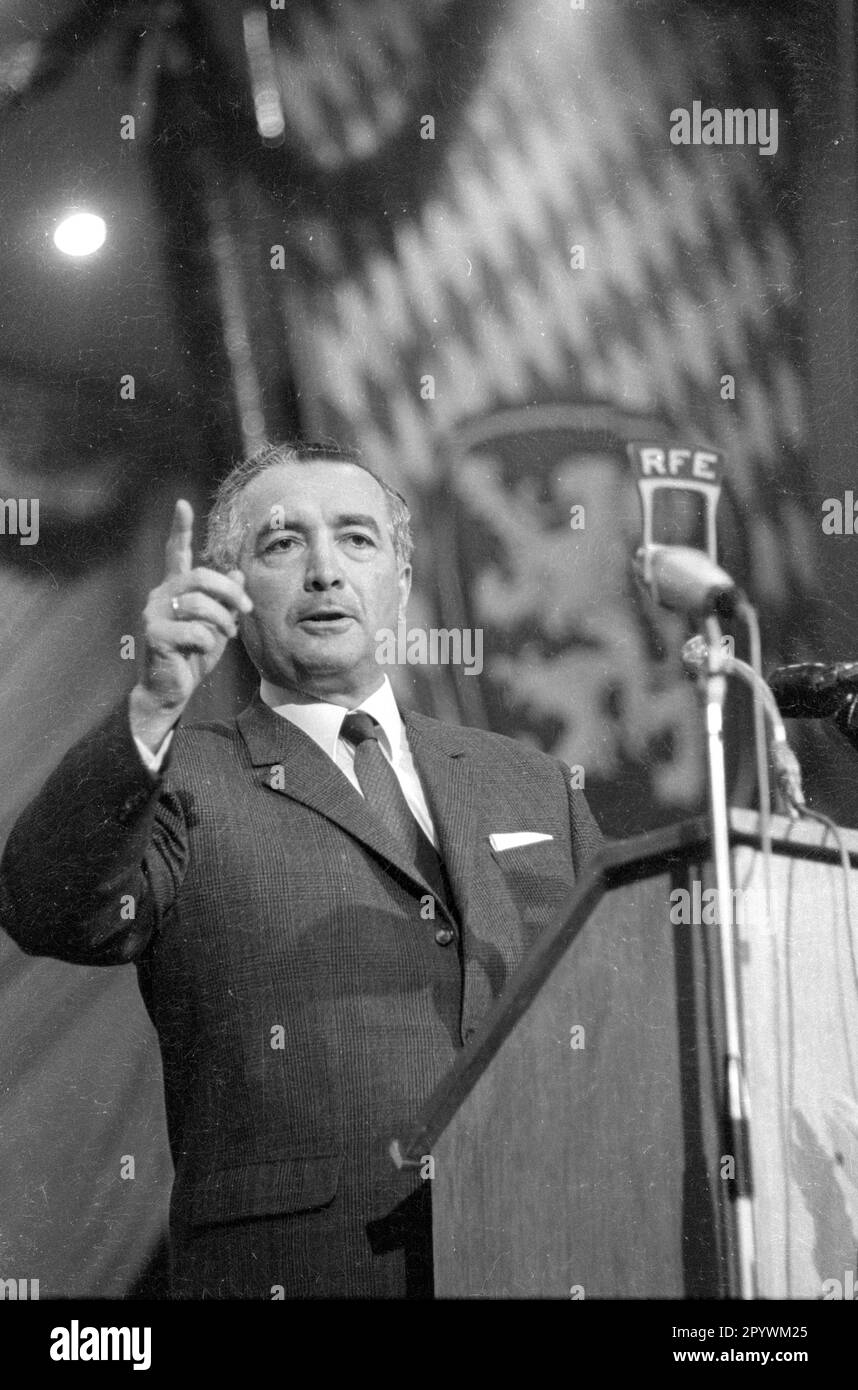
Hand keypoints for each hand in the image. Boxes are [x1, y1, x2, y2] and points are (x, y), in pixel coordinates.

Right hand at [130, 499, 252, 749]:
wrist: (170, 690)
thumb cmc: (192, 656)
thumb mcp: (216, 626)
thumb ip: (224, 601)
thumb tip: (236, 572)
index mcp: (175, 589)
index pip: (176, 553)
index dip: (180, 529)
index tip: (182, 504)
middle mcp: (160, 595)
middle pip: (201, 576)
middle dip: (230, 592)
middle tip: (245, 612)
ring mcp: (153, 613)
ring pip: (199, 603)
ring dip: (222, 622)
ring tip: (226, 635)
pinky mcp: (154, 634)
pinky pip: (194, 630)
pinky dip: (208, 642)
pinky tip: (203, 651)